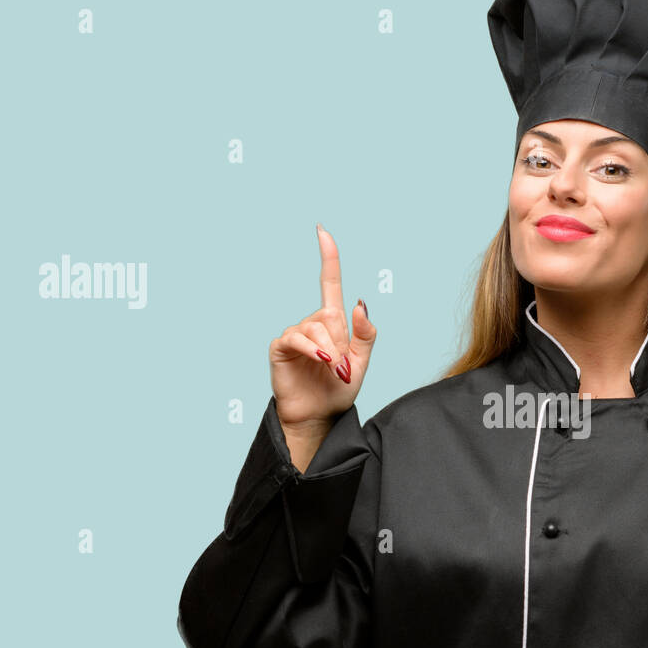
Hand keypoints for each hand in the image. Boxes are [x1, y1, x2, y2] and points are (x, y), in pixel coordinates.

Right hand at [269, 224, 376, 430]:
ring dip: (330, 351)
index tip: (322, 232)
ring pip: (317, 327)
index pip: (329, 283)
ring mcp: (295, 333)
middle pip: (330, 315)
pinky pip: (297, 338)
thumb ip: (365, 334)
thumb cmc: (338, 390)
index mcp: (333, 323)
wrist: (319, 416)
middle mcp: (313, 323)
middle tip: (344, 369)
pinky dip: (312, 349)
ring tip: (335, 372)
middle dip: (341, 344)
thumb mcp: (361, 362)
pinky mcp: (281, 346)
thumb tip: (360, 303)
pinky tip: (319, 360)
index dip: (328, 258)